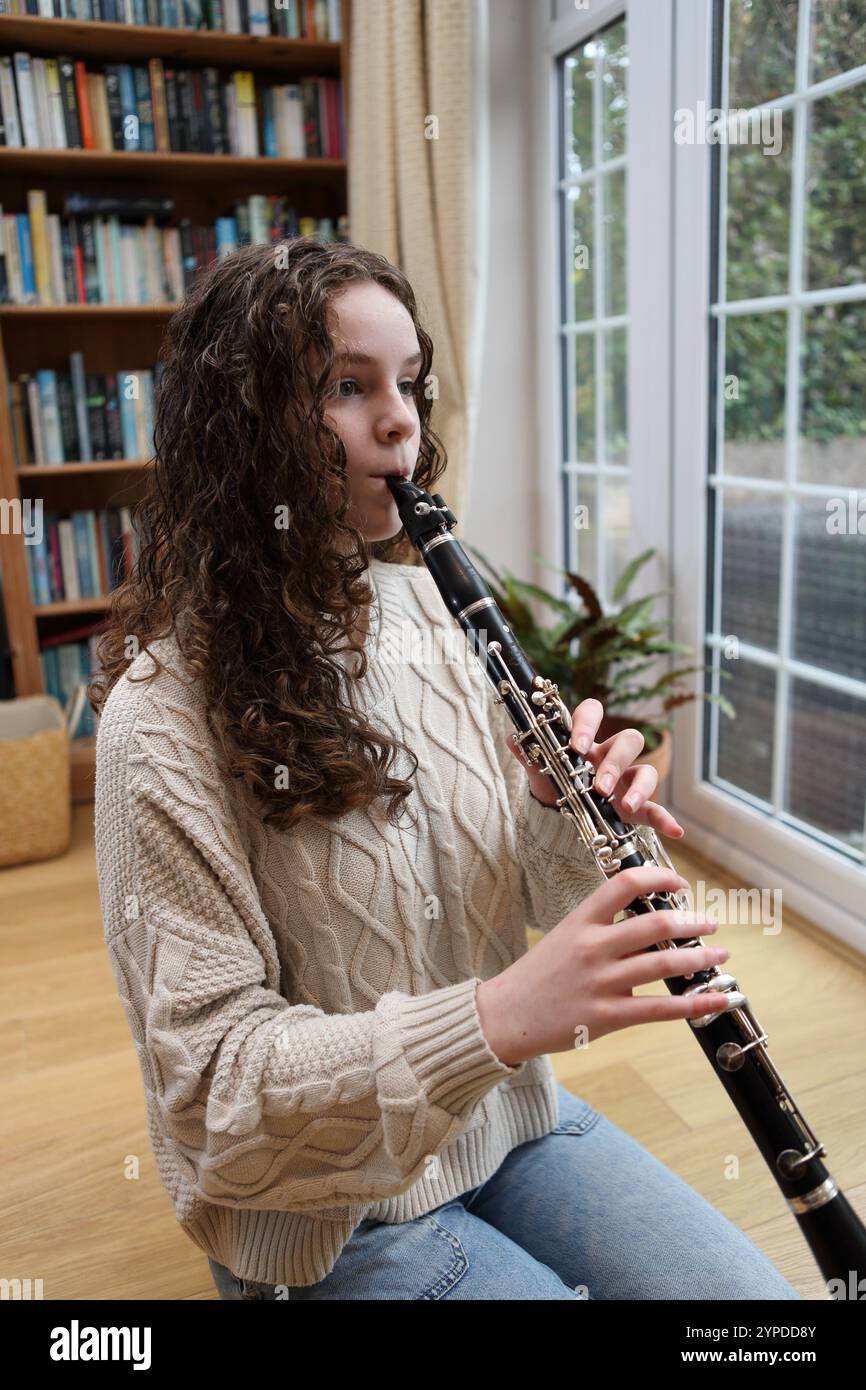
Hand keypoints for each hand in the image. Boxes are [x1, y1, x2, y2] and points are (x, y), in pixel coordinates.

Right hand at [475, 866, 727, 1065]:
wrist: (503, 1016)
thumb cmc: (536, 976)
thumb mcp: (563, 936)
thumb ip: (601, 925)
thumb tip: (646, 916)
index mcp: (581, 921)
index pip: (626, 884)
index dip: (660, 877)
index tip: (680, 883)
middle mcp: (593, 947)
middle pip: (655, 923)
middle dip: (692, 921)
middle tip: (710, 923)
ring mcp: (601, 982)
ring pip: (664, 963)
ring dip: (700, 956)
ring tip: (719, 954)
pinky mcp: (607, 1016)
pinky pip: (660, 1008)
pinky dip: (696, 1003)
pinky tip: (718, 998)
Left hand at [505, 696, 683, 839]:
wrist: (560, 819)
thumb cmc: (555, 786)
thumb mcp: (541, 772)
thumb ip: (531, 755)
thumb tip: (512, 736)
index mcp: (587, 741)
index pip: (593, 713)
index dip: (588, 722)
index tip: (578, 744)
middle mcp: (611, 756)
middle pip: (628, 740)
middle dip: (616, 762)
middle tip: (600, 786)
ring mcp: (627, 781)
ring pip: (646, 770)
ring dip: (639, 787)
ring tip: (624, 807)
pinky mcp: (638, 808)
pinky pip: (657, 809)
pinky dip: (666, 819)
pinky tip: (674, 830)